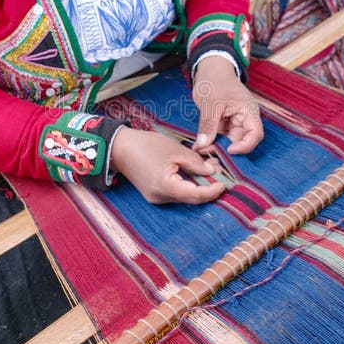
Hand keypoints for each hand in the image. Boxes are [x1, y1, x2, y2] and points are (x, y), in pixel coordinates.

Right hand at [110, 127, 225, 204]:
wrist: (118, 147)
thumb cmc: (145, 145)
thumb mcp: (175, 150)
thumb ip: (195, 162)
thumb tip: (211, 171)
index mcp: (166, 187)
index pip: (196, 195)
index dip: (213, 191)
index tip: (224, 182)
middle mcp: (161, 197)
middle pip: (191, 198)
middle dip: (207, 187)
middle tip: (219, 172)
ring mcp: (156, 198)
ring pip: (184, 196)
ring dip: (197, 185)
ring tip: (207, 168)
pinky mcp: (154, 194)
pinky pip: (175, 192)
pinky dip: (186, 184)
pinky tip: (192, 172)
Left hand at [192, 55, 263, 153]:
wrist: (209, 71)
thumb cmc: (216, 80)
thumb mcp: (211, 103)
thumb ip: (208, 124)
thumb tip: (202, 144)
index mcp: (249, 111)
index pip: (255, 134)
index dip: (245, 146)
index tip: (230, 150)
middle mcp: (243, 119)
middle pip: (241, 141)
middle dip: (226, 150)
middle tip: (209, 152)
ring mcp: (233, 123)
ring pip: (228, 142)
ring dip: (216, 148)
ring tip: (200, 149)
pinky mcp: (222, 125)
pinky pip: (218, 138)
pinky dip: (209, 142)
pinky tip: (198, 146)